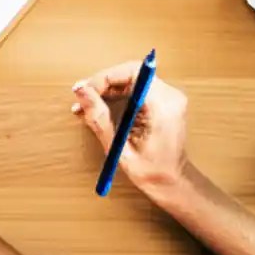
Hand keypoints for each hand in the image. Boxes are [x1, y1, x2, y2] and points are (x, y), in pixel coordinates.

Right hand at [71, 62, 190, 193]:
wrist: (173, 182)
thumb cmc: (151, 172)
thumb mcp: (119, 148)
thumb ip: (100, 118)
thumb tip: (82, 92)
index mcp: (163, 107)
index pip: (132, 73)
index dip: (105, 78)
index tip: (86, 91)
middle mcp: (170, 96)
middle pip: (131, 73)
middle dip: (103, 83)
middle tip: (83, 99)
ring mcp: (170, 96)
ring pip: (132, 78)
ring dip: (108, 88)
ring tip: (87, 105)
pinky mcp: (165, 99)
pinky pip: (137, 86)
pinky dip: (118, 93)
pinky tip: (102, 106)